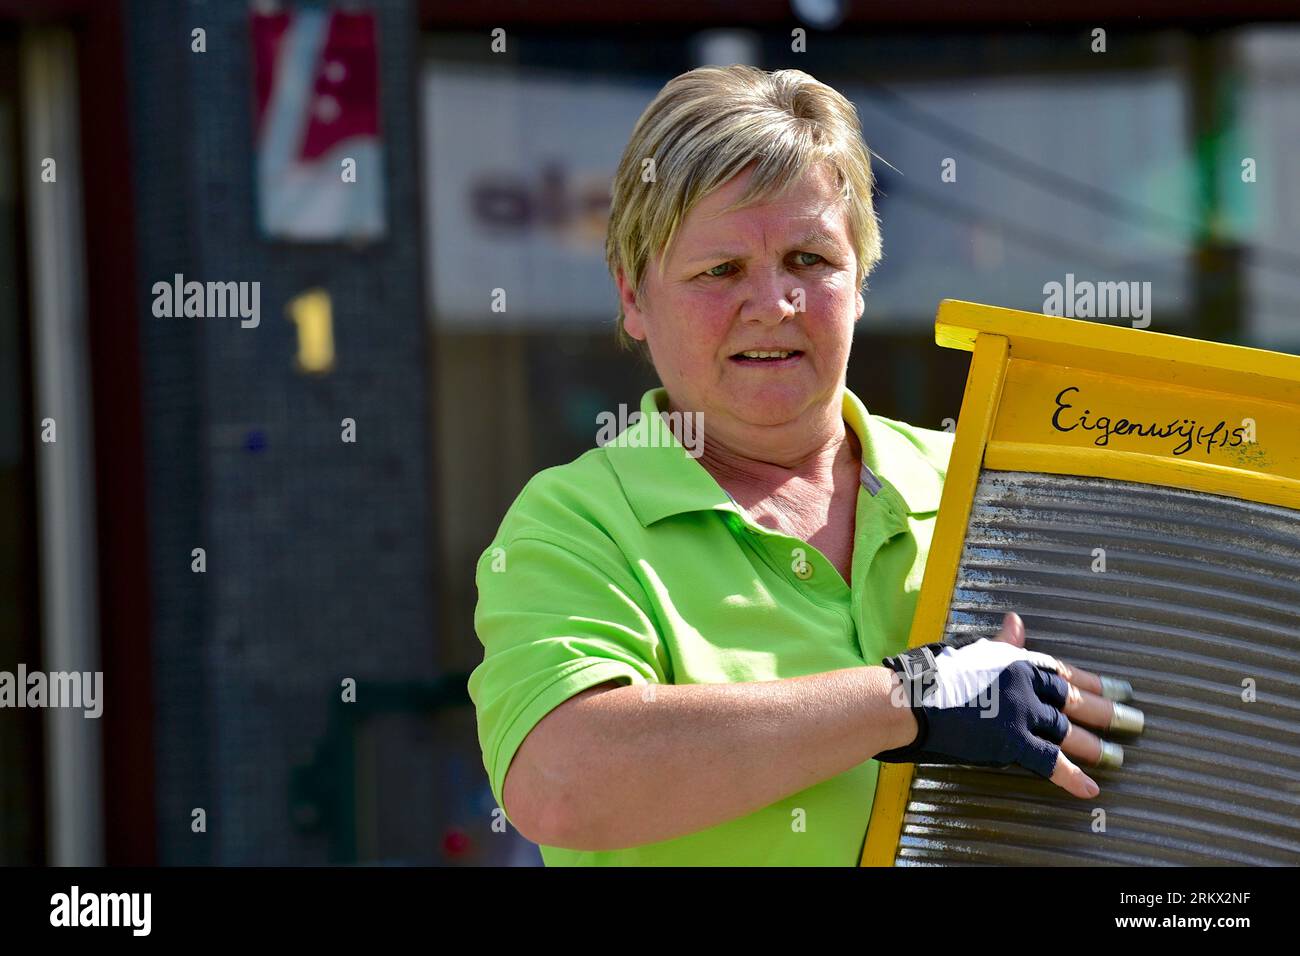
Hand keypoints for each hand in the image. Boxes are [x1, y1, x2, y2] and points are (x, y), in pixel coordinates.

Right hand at [875, 612, 1143, 798]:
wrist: (910, 698)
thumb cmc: (932, 672)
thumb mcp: (972, 650)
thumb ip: (1001, 642)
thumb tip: (1017, 622)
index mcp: (1017, 659)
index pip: (1064, 671)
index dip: (1093, 681)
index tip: (1117, 688)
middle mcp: (1026, 683)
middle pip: (1075, 700)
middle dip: (1107, 712)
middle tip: (1134, 721)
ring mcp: (1021, 712)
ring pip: (1068, 730)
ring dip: (1096, 745)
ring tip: (1118, 755)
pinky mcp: (1011, 740)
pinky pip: (1049, 762)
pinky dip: (1071, 776)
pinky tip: (1090, 789)